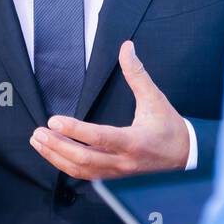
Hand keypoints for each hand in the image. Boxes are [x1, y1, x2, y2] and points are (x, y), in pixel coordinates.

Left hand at [29, 40, 189, 178]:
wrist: (184, 154)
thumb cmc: (169, 126)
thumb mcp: (155, 98)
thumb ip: (137, 73)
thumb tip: (126, 47)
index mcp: (134, 141)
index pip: (100, 138)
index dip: (75, 130)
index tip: (54, 120)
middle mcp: (124, 161)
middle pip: (84, 159)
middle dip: (57, 147)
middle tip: (38, 133)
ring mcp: (118, 172)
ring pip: (81, 170)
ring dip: (56, 157)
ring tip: (38, 142)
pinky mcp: (114, 176)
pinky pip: (85, 174)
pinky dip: (66, 165)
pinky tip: (52, 153)